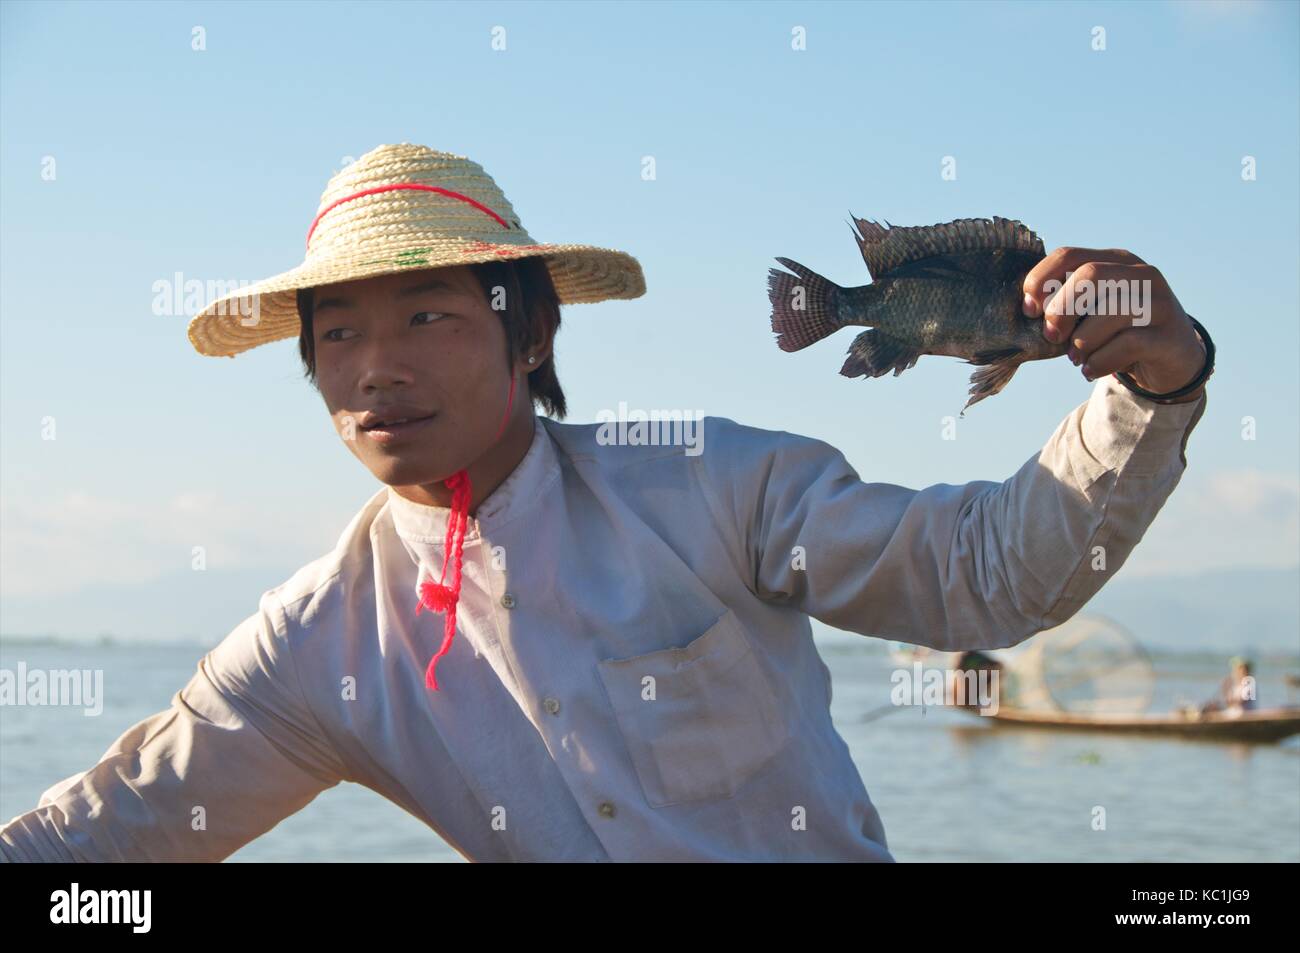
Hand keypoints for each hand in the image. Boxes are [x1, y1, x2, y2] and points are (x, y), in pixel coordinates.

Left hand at [1021, 247, 1207, 402]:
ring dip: (1081, 341)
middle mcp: (1140, 274)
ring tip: (1075, 358)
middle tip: (1052, 337)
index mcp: (1115, 262)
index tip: (1030, 311)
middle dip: (1061, 309)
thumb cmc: (1118, 332)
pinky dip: (1099, 361)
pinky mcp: (1168, 335)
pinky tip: (1090, 370)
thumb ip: (1066, 303)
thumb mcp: (1091, 312)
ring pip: (1109, 310)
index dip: (1040, 281)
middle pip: (1089, 275)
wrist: (1172, 359)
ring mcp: (1159, 302)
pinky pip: (1127, 343)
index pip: (1068, 255)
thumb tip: (1028, 310)